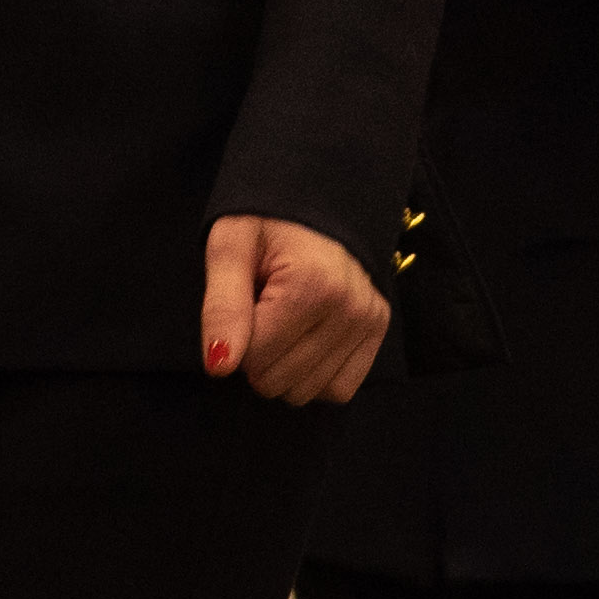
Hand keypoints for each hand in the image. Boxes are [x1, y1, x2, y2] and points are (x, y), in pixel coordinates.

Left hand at [201, 219, 389, 404]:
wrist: (315, 205)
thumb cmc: (265, 224)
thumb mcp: (229, 248)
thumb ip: (221, 306)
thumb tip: (220, 365)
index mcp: (311, 284)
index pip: (254, 358)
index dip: (235, 338)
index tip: (244, 303)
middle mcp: (349, 308)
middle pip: (278, 381)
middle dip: (257, 355)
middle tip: (262, 311)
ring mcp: (368, 322)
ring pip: (307, 392)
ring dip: (284, 368)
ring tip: (284, 321)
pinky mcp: (378, 330)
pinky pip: (339, 389)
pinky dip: (314, 377)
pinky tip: (304, 343)